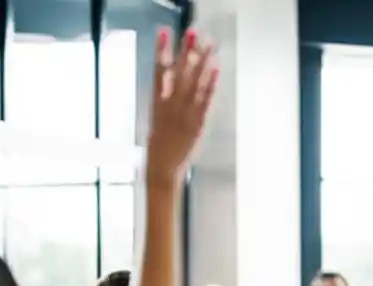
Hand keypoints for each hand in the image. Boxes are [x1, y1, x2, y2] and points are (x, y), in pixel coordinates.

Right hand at [145, 28, 218, 182]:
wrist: (162, 165)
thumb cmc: (159, 143)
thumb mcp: (156, 117)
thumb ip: (163, 98)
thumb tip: (168, 80)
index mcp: (157, 102)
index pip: (158, 70)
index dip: (161, 50)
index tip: (164, 31)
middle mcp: (170, 104)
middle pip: (179, 72)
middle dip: (186, 51)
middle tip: (192, 32)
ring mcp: (184, 113)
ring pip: (194, 83)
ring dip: (202, 62)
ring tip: (209, 44)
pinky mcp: (197, 122)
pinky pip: (205, 99)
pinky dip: (211, 83)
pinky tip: (216, 68)